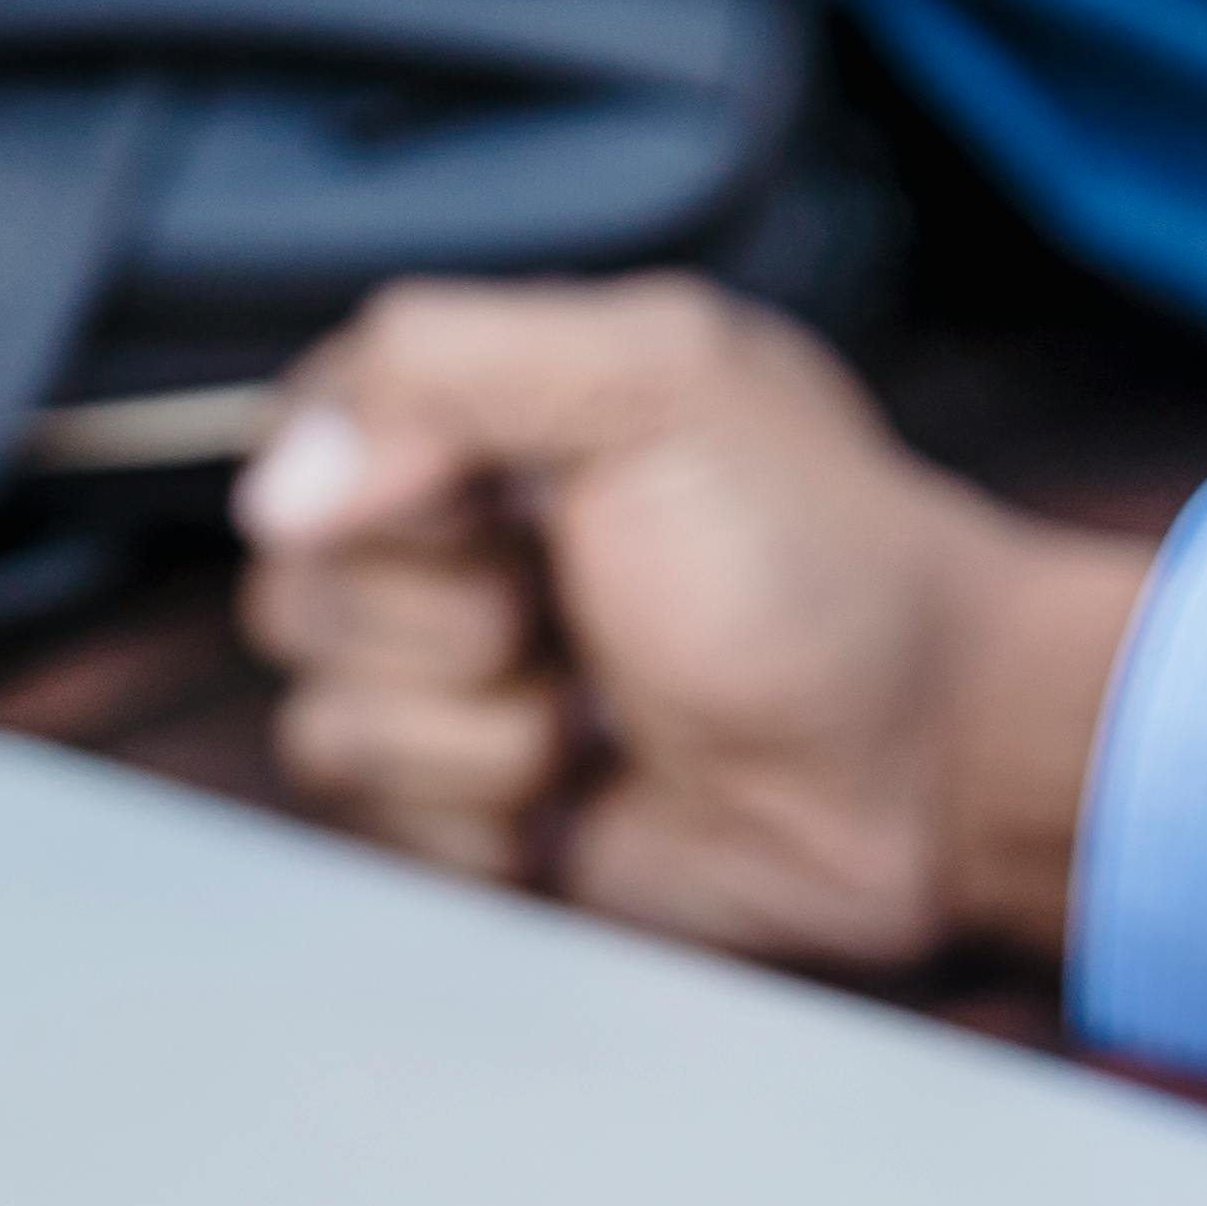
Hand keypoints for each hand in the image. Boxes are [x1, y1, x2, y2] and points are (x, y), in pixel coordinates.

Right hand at [237, 276, 1156, 969]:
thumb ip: (449, 372)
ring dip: (477, 731)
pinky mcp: (478, 819)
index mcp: (488, 420)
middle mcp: (456, 553)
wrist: (924, 761)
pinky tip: (590, 791)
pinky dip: (489, 821)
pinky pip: (384, 833)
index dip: (371, 487)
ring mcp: (462, 694)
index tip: (487, 503)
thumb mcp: (659, 383)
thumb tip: (281, 486)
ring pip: (328, 723)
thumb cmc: (826, 565)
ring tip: (600, 709)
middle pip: (296, 594)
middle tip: (572, 606)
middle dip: (444, 620)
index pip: (305, 436)